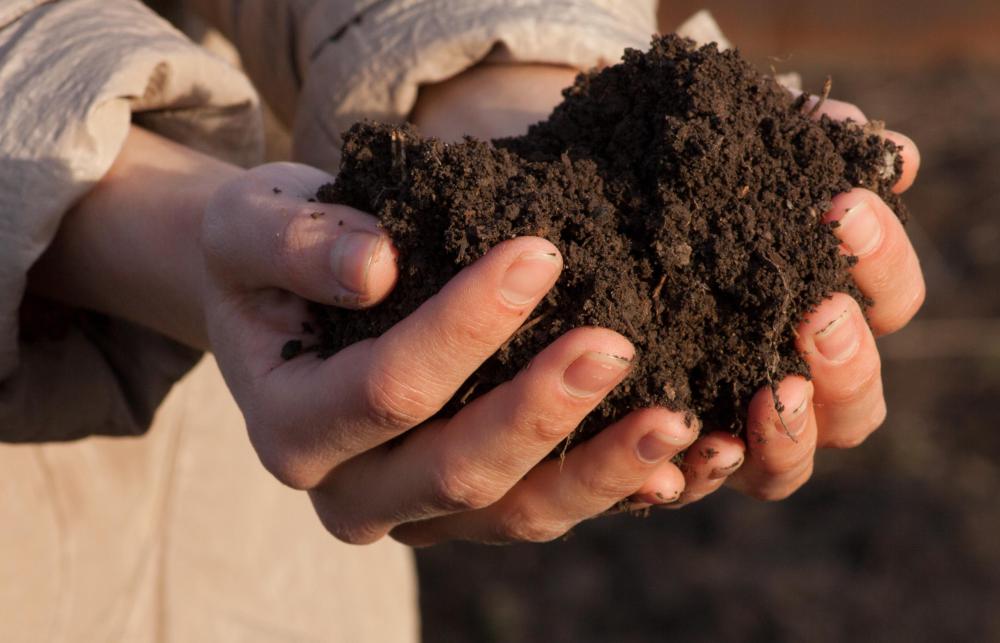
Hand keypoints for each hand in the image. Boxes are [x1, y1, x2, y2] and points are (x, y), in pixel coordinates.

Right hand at [202, 162, 702, 545]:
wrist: (281, 297)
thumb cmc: (269, 253)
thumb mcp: (251, 223)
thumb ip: (294, 243)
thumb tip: (374, 267)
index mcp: (290, 427)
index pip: (387, 390)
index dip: (465, 328)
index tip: (539, 253)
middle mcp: (349, 493)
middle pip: (456, 473)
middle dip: (540, 410)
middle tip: (616, 343)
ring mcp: (414, 512)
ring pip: (512, 515)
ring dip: (597, 470)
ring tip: (673, 416)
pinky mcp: (466, 509)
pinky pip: (540, 512)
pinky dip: (607, 489)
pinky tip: (671, 457)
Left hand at [674, 96, 923, 504]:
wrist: (557, 210)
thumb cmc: (651, 182)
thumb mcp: (712, 151)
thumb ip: (794, 145)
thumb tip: (880, 144)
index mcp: (815, 307)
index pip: (887, 304)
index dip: (881, 263)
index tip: (843, 208)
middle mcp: (782, 377)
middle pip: (856, 406)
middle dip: (849, 360)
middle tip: (816, 311)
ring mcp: (722, 425)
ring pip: (787, 466)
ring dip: (791, 434)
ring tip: (774, 391)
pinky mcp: (655, 453)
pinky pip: (687, 487)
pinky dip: (690, 476)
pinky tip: (679, 455)